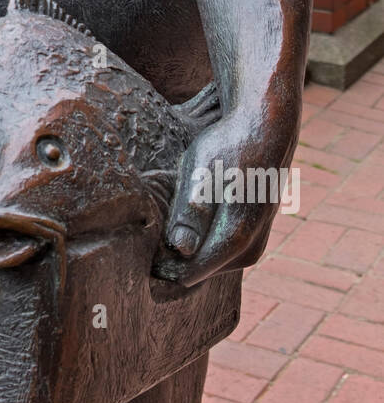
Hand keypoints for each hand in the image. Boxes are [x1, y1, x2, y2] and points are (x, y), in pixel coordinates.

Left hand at [152, 110, 293, 287]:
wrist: (265, 128)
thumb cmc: (228, 146)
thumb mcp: (201, 171)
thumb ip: (191, 212)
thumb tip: (182, 249)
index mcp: (236, 237)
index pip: (189, 274)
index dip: (160, 268)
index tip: (137, 252)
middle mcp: (250, 249)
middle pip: (199, 272)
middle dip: (172, 262)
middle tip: (145, 238)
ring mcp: (255, 244)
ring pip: (209, 263)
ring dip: (185, 253)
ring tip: (161, 229)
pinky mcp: (254, 236)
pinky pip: (220, 252)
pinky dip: (200, 244)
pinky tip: (182, 224)